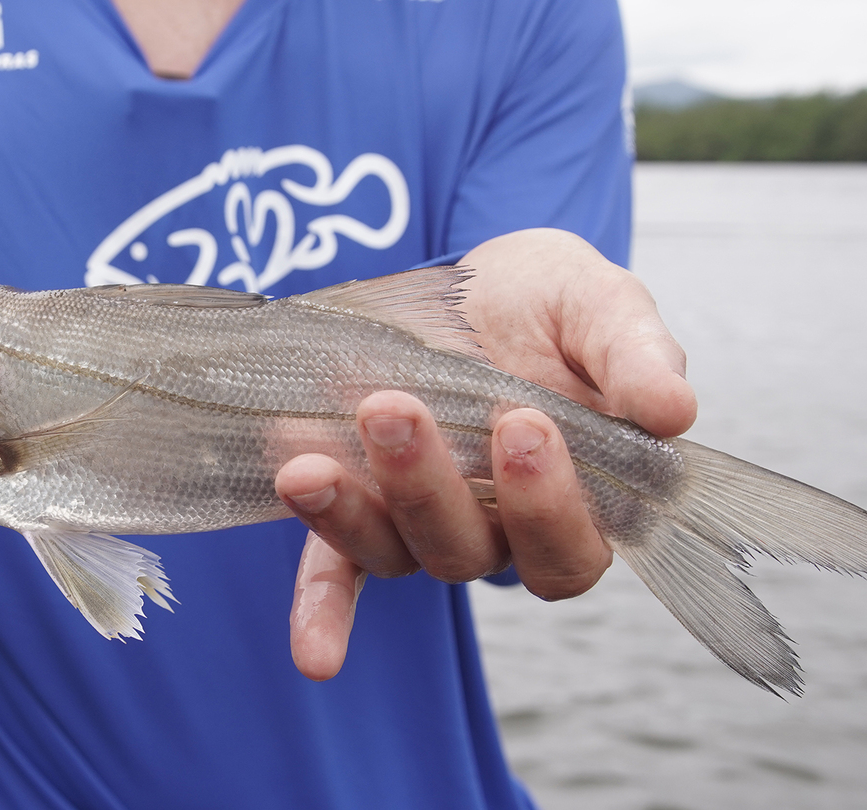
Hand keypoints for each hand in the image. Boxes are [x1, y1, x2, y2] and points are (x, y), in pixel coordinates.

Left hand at [275, 228, 696, 679]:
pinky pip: (337, 571)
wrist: (475, 275)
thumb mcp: (600, 308)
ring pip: (396, 552)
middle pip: (468, 550)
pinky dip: (321, 609)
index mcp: (574, 498)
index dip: (547, 506)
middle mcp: (497, 527)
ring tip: (308, 467)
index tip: (524, 424)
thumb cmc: (552, 303)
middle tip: (396, 409)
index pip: (569, 548)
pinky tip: (313, 658)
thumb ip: (636, 355)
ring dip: (352, 516)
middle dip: (429, 487)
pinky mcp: (360, 499)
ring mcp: (423, 518)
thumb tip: (674, 411)